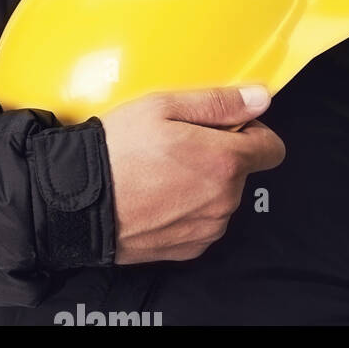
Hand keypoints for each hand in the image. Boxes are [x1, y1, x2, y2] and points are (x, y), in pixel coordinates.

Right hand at [100, 86, 285, 264]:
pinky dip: (185, 212)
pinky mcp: (188, 249)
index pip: (272, 148)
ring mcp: (207, 228)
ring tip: (158, 176)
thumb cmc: (114, 153)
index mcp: (225, 160)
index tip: (221, 130)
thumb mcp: (161, 108)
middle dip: (217, 159)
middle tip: (174, 150)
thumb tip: (260, 99)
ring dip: (201, 188)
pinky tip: (154, 199)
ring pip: (220, 200)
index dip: (249, 133)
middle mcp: (224, 199)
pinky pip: (200, 224)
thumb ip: (218, 102)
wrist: (76, 203)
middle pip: (240, 173)